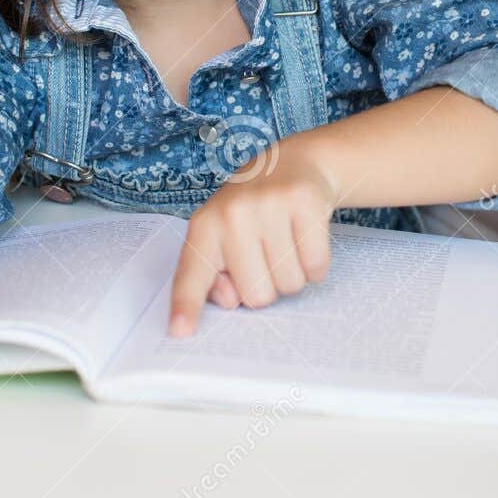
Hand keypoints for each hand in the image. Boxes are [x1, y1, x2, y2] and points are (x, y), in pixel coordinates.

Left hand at [168, 142, 339, 336]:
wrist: (291, 164)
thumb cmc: (252, 213)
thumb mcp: (223, 238)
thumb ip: (217, 274)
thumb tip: (230, 298)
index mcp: (204, 227)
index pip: (193, 274)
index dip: (186, 305)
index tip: (180, 332)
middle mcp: (232, 214)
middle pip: (256, 296)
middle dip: (268, 286)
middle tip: (267, 256)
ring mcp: (269, 204)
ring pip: (289, 284)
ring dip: (293, 274)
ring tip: (286, 243)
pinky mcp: (305, 200)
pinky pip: (316, 266)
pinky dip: (315, 263)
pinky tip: (305, 238)